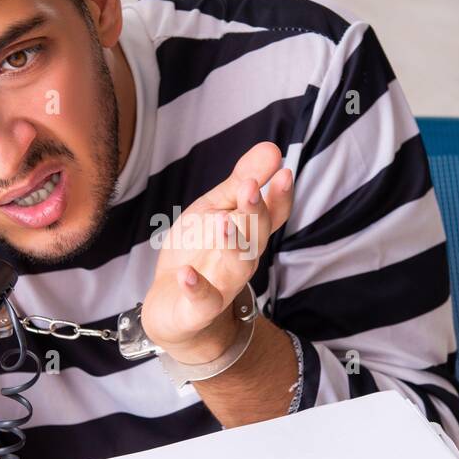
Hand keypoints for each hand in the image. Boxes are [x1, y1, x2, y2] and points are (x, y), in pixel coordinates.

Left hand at [140, 142, 294, 364]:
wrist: (175, 307)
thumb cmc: (198, 252)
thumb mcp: (215, 209)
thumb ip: (241, 182)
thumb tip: (272, 148)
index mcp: (247, 233)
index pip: (271, 214)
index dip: (279, 196)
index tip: (283, 171)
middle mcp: (242, 258)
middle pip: (256, 236)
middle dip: (254, 213)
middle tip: (250, 187)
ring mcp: (222, 285)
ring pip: (237, 267)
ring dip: (232, 245)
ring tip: (222, 223)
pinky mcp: (198, 309)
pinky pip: (202, 301)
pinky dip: (196, 289)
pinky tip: (186, 274)